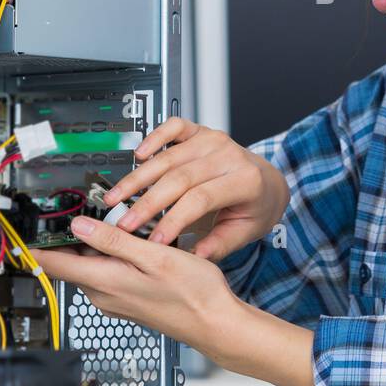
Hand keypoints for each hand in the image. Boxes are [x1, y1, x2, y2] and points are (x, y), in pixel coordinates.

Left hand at [34, 215, 242, 363]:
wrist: (214, 323)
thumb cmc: (193, 293)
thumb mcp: (154, 255)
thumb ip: (114, 240)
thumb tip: (80, 225)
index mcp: (105, 281)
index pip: (54, 263)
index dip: (33, 246)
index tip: (19, 231)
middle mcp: (103, 294)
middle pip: (70, 261)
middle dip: (69, 235)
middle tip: (75, 207)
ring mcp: (114, 299)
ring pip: (89, 266)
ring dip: (92, 243)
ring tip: (107, 218)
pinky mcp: (125, 300)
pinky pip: (105, 273)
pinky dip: (108, 255)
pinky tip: (127, 241)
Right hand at [102, 117, 287, 260]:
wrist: (269, 181)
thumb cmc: (257, 207)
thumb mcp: (247, 232)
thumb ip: (219, 245)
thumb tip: (192, 259)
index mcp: (245, 181)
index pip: (201, 199)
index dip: (173, 220)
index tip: (152, 240)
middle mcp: (228, 156)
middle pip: (179, 178)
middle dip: (147, 203)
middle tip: (123, 222)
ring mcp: (213, 140)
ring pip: (169, 156)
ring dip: (138, 177)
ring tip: (116, 197)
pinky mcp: (201, 131)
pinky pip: (175, 126)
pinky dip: (154, 137)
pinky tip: (138, 155)